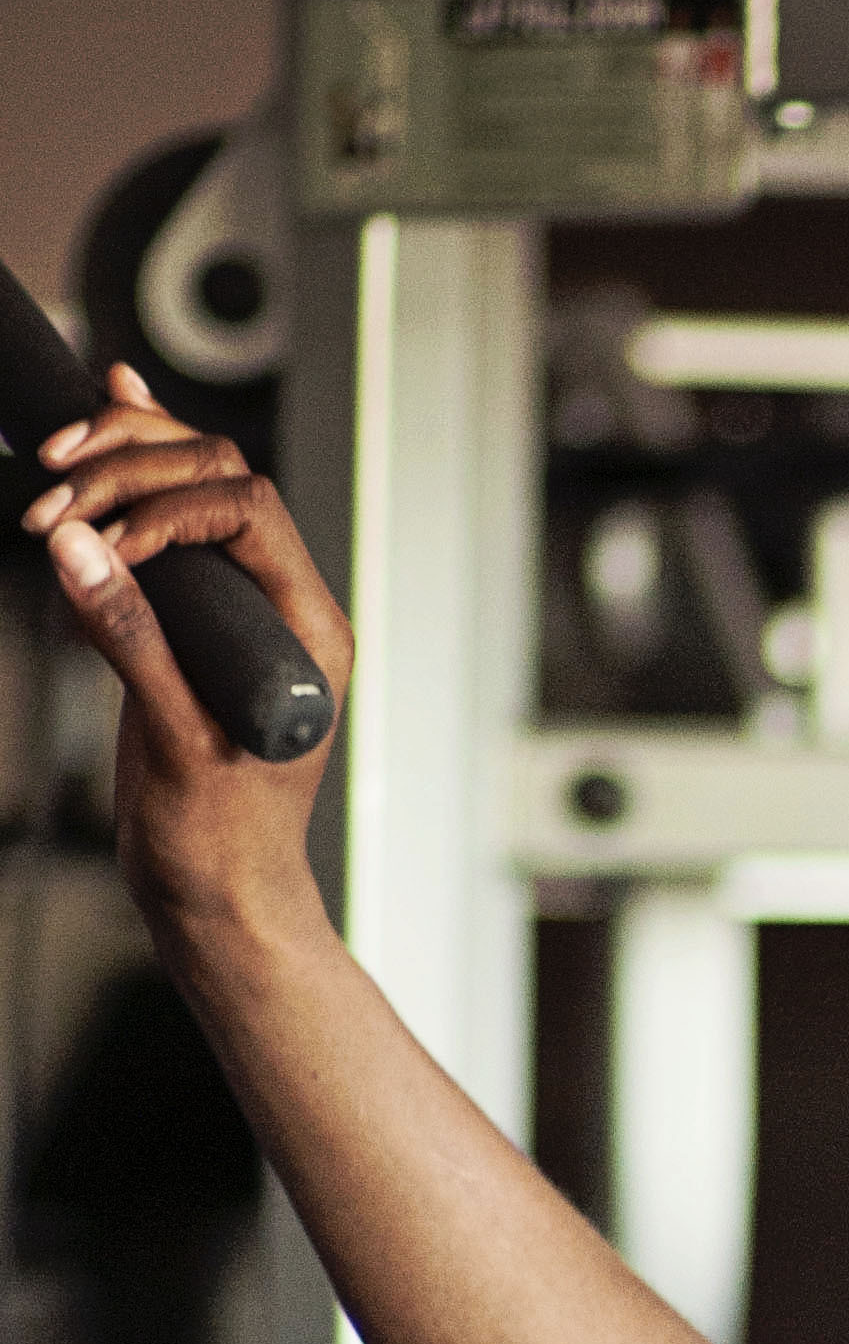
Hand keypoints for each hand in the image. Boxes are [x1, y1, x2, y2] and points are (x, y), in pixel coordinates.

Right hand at [23, 367, 349, 949]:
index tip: (101, 543)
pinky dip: (118, 487)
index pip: (246, 508)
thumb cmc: (219, 842)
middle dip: (129, 464)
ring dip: (114, 465)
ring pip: (185, 486)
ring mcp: (235, 609)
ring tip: (48, 477)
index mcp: (305, 630)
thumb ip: (130, 639)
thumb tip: (75, 545)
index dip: (166, 501)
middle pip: (214, 476)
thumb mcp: (171, 741)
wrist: (214, 894)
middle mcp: (279, 606)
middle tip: (50, 492)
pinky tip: (83, 449)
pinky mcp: (191, 621)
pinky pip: (159, 530)